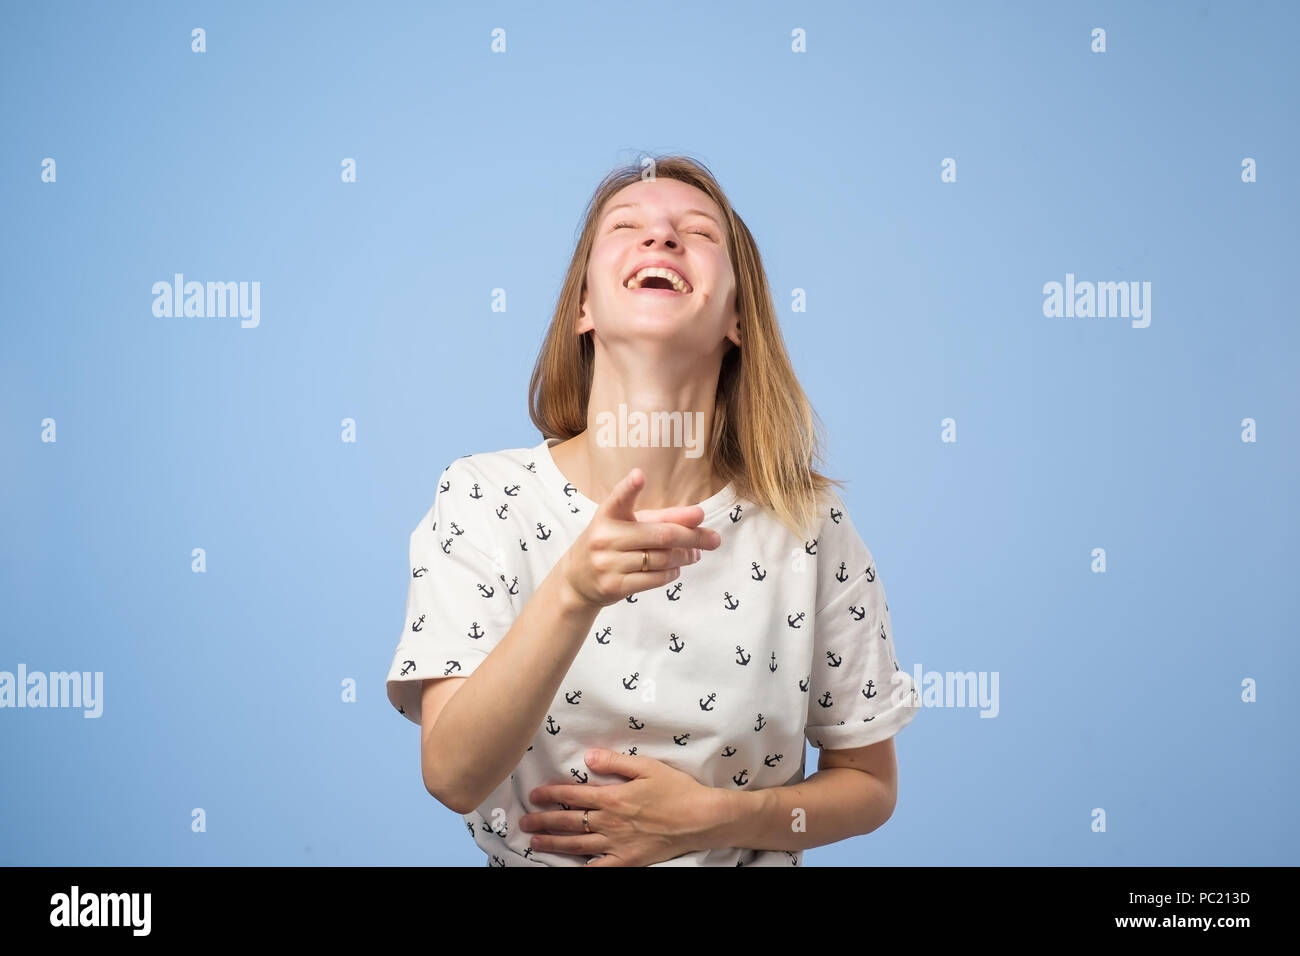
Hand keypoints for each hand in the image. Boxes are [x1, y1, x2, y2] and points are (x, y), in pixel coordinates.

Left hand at [519, 748, 732, 865]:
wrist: (700, 819)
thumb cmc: (676, 790)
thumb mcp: (647, 766)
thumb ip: (614, 762)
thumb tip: (587, 756)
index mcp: (613, 797)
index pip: (574, 795)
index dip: (552, 794)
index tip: (535, 794)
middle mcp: (610, 822)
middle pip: (570, 821)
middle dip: (544, 820)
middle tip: (525, 821)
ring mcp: (617, 844)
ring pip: (577, 844)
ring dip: (553, 842)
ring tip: (535, 842)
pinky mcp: (628, 860)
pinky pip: (599, 868)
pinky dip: (582, 868)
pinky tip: (569, 867)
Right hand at [560, 468, 721, 608]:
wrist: (577, 579)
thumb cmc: (611, 543)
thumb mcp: (628, 524)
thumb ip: (662, 517)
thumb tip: (698, 516)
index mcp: (606, 515)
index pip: (617, 499)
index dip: (629, 488)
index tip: (639, 476)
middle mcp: (604, 538)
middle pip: (661, 535)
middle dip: (692, 536)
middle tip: (714, 539)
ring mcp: (608, 564)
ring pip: (662, 558)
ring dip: (686, 556)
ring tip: (696, 553)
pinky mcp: (614, 586)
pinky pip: (655, 578)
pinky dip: (673, 572)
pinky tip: (677, 567)